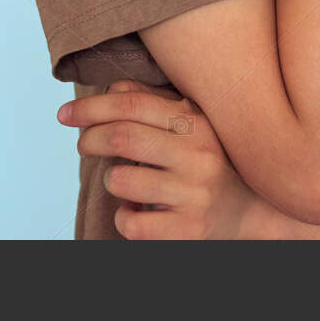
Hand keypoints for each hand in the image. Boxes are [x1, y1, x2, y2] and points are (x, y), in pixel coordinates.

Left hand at [58, 79, 265, 239]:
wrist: (255, 211)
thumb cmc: (211, 160)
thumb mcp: (191, 124)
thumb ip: (152, 103)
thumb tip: (111, 90)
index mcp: (197, 121)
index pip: (132, 104)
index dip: (91, 107)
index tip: (65, 113)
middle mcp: (198, 155)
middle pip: (123, 136)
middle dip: (90, 138)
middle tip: (84, 143)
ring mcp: (195, 194)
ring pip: (121, 180)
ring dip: (111, 179)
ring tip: (124, 180)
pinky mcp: (188, 230)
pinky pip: (131, 223)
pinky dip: (123, 216)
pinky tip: (137, 210)